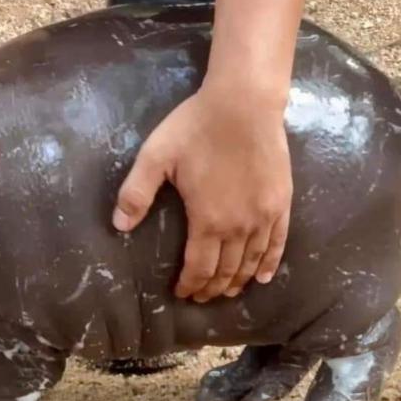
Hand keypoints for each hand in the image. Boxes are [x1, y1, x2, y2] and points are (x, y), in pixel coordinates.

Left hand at [112, 80, 292, 301]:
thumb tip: (118, 226)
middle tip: (201, 297)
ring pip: (252, 261)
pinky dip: (269, 264)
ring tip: (227, 292)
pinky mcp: (281, 202)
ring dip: (238, 281)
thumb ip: (136, 193)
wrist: (245, 103)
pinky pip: (278, 243)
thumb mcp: (156, 157)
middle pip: (226, 270)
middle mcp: (239, 226)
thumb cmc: (197, 127)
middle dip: (211, 287)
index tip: (182, 293)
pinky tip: (264, 277)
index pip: (199, 267)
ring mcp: (264, 216)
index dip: (190, 284)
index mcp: (208, 220)